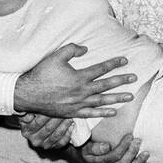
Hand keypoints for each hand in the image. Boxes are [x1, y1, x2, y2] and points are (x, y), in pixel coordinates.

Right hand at [14, 43, 135, 117]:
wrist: (28, 94)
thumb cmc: (41, 74)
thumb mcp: (56, 56)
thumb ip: (72, 50)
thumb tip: (85, 49)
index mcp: (79, 77)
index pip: (101, 69)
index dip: (113, 64)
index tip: (125, 60)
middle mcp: (81, 92)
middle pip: (106, 85)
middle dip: (121, 81)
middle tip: (134, 78)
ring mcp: (78, 104)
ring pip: (102, 101)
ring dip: (117, 98)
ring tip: (130, 96)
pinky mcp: (73, 113)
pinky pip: (91, 114)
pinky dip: (103, 113)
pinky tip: (113, 111)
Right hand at [19, 114, 75, 149]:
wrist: (38, 129)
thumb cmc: (33, 118)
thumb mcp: (27, 114)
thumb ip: (27, 112)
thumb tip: (31, 110)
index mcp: (26, 131)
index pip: (38, 122)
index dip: (47, 115)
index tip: (53, 107)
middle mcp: (34, 140)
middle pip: (48, 128)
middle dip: (58, 118)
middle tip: (65, 110)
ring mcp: (44, 145)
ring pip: (56, 135)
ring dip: (64, 125)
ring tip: (69, 116)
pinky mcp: (53, 147)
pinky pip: (62, 142)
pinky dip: (68, 134)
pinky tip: (71, 126)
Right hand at [78, 132, 150, 162]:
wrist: (85, 159)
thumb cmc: (86, 150)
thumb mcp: (85, 148)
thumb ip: (94, 148)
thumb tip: (107, 146)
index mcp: (101, 161)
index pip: (115, 156)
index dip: (123, 147)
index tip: (129, 136)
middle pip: (124, 162)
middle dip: (132, 151)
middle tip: (138, 140)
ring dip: (139, 161)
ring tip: (146, 153)